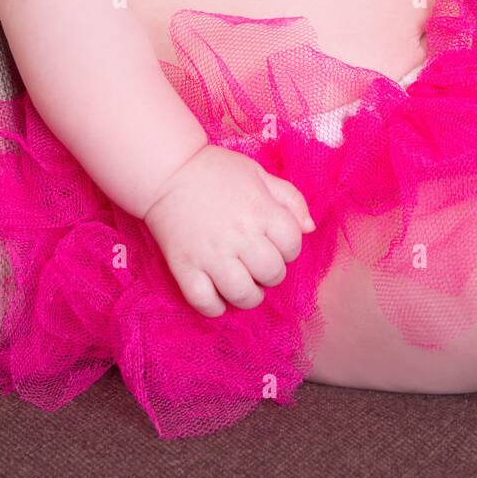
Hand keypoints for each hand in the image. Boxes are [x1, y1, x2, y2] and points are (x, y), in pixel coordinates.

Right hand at [142, 143, 315, 316]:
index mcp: (260, 211)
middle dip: (271, 273)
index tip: (275, 242)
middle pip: (272, 274)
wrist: (167, 170)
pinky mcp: (185, 267)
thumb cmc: (217, 170)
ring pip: (242, 295)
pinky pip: (205, 303)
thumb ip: (290, 198)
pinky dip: (215, 307)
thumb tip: (309, 228)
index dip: (289, 247)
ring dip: (249, 295)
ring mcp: (210, 255)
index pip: (292, 245)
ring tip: (243, 284)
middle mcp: (239, 236)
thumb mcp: (259, 174)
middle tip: (258, 264)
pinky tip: (218, 294)